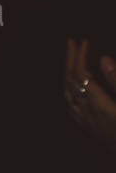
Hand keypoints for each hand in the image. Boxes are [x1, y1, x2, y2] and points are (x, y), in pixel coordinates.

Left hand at [64, 38, 115, 155]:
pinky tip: (72, 93)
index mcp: (99, 104)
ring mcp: (88, 124)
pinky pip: (72, 109)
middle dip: (70, 60)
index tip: (84, 40)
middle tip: (71, 42)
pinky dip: (69, 93)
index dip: (80, 55)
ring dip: (67, 74)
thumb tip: (103, 59)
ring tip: (70, 61)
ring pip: (68, 95)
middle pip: (71, 81)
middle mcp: (88, 113)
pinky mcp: (92, 132)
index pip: (81, 73)